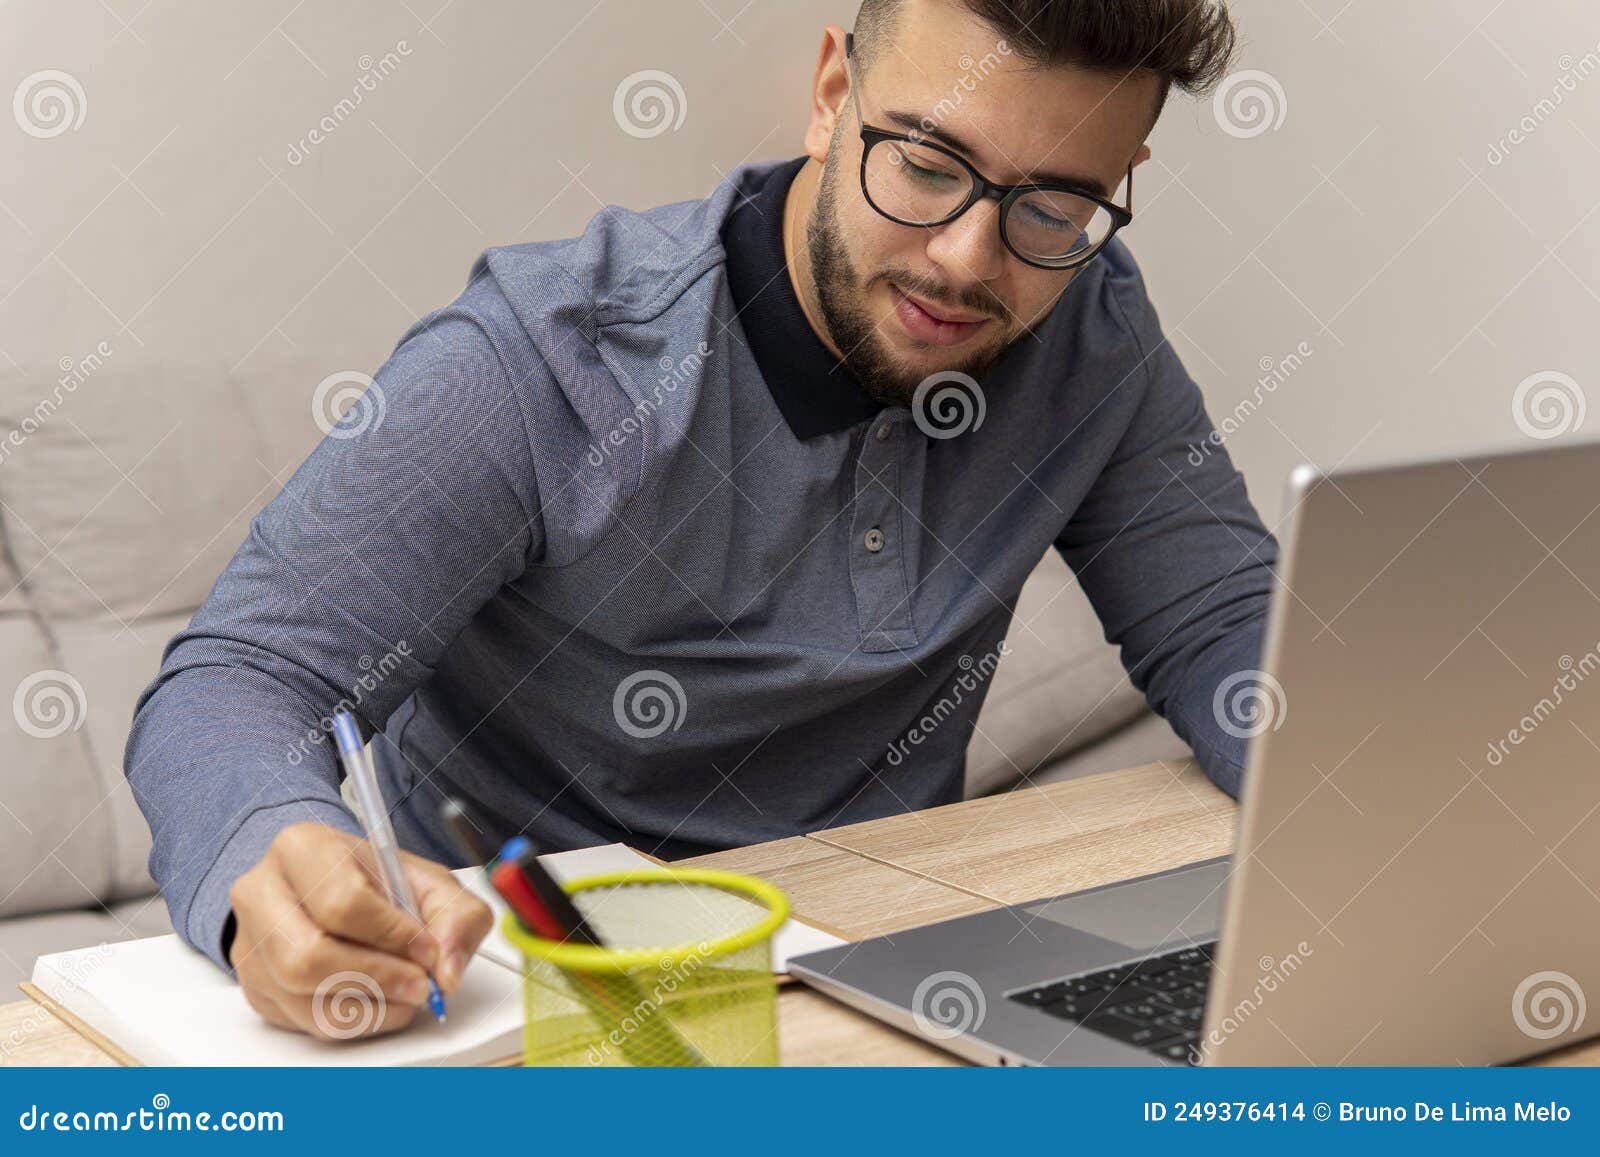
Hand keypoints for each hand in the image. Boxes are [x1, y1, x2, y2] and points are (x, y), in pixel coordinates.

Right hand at [227, 822, 492, 1039]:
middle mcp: (262, 894)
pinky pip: (303, 1022)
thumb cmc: (379, 884)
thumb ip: (457, 917)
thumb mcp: (430, 883)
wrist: (336, 892)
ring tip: (406, 994)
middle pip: (308, 957)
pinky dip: (353, 1022)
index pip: (341, 903)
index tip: (428, 950)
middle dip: (378, 978)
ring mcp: (251, 945)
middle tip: (421, 985)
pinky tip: (381, 1002)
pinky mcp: (256, 987)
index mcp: (302, 848)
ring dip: (369, 1007)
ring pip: (302, 998)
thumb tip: (448, 970)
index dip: (393, 935)